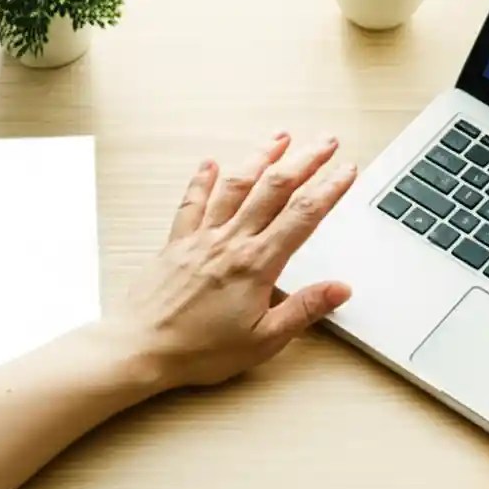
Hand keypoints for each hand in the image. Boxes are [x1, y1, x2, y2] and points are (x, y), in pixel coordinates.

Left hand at [92, 132, 356, 394]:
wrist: (141, 348)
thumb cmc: (200, 350)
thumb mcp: (264, 340)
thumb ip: (304, 310)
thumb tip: (340, 289)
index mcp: (256, 264)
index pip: (303, 215)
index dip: (329, 189)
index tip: (347, 170)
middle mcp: (230, 241)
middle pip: (274, 188)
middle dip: (304, 160)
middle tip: (325, 142)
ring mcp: (202, 237)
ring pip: (236, 185)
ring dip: (260, 157)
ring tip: (280, 138)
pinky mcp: (177, 242)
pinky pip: (192, 201)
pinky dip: (203, 180)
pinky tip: (210, 163)